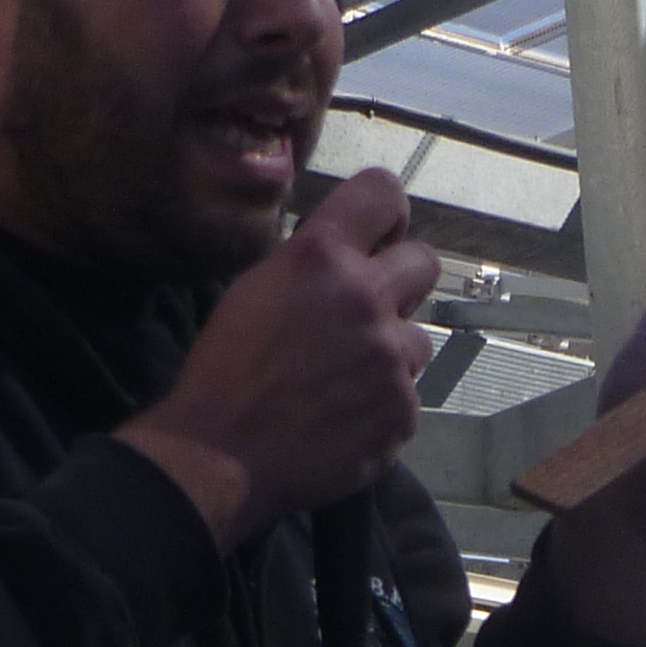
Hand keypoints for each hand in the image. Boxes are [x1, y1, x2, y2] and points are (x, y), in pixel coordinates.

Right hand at [118, 170, 440, 549]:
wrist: (220, 453)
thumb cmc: (226, 368)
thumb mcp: (256, 288)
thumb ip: (312, 263)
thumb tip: (352, 252)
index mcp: (321, 257)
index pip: (383, 192)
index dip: (386, 214)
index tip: (379, 235)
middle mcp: (365, 297)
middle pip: (425, 261)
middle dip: (401, 280)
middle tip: (368, 308)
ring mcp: (390, 357)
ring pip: (418, 337)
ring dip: (390, 350)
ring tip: (344, 375)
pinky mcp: (403, 409)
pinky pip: (408, 393)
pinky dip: (382, 402)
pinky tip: (344, 414)